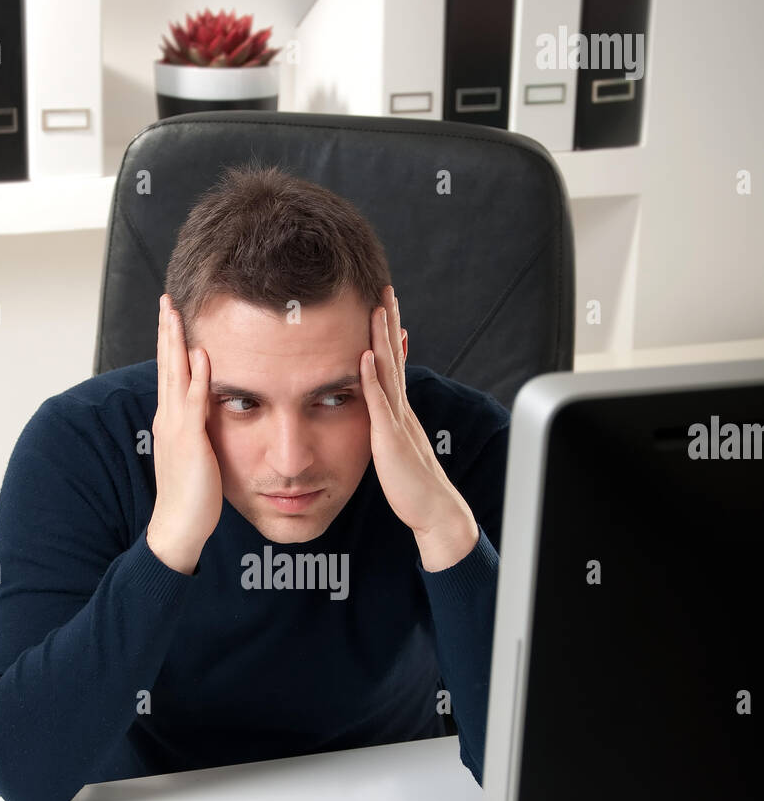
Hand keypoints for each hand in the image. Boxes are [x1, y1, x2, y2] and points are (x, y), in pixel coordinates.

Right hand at [146, 294, 223, 574]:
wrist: (178, 525)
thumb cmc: (191, 495)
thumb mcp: (196, 454)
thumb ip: (197, 429)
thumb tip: (207, 412)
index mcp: (170, 420)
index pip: (170, 373)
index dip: (170, 343)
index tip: (171, 316)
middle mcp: (168, 418)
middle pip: (166, 365)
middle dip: (166, 331)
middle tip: (167, 300)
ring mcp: (176, 429)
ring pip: (175, 376)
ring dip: (175, 344)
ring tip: (175, 313)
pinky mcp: (190, 442)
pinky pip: (194, 404)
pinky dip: (197, 378)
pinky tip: (202, 356)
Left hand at [360, 285, 479, 569]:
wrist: (434, 512)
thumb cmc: (412, 485)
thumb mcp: (395, 448)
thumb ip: (387, 427)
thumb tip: (378, 414)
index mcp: (400, 412)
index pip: (394, 363)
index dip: (388, 333)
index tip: (382, 303)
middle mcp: (401, 410)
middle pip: (394, 357)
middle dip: (388, 322)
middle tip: (384, 288)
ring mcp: (398, 423)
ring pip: (389, 373)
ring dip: (382, 339)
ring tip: (376, 308)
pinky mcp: (391, 440)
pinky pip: (381, 405)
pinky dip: (372, 380)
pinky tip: (365, 356)